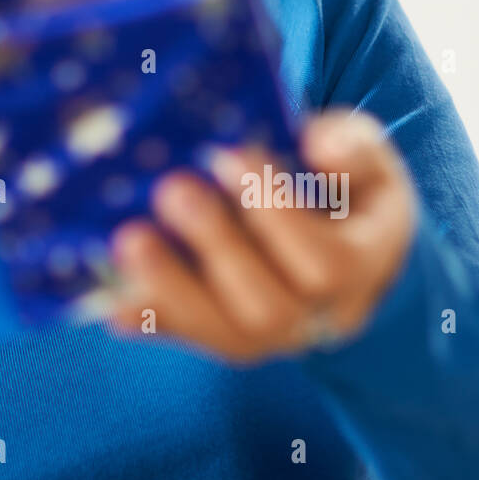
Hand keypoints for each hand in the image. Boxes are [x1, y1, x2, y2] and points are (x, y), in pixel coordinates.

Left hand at [105, 110, 415, 363]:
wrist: (346, 250)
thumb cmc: (348, 192)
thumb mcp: (370, 163)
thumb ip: (352, 147)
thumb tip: (319, 144)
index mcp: (361, 267)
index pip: (325, 261)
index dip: (275, 212)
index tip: (231, 155)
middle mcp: (317, 317)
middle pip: (269, 308)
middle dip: (216, 246)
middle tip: (172, 187)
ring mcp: (265, 335)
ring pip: (222, 335)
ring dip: (171, 287)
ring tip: (129, 237)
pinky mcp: (217, 335)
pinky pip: (180, 335)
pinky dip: (144, 316)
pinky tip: (107, 298)